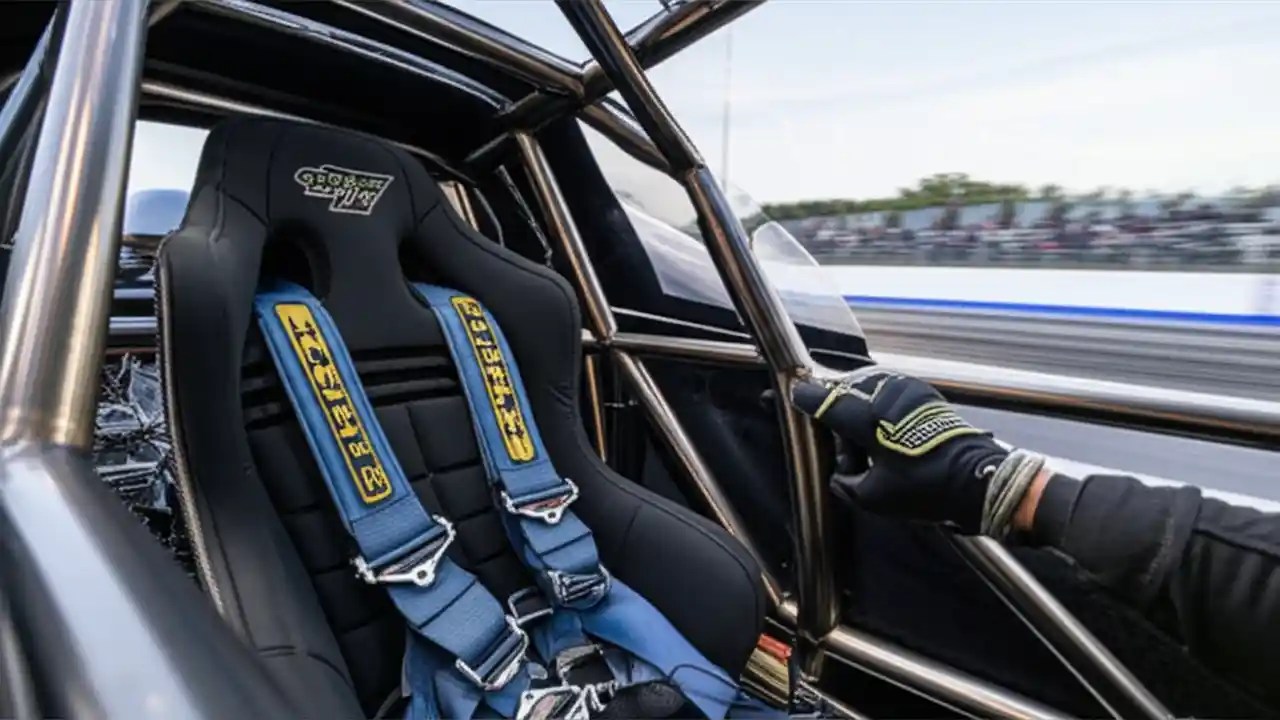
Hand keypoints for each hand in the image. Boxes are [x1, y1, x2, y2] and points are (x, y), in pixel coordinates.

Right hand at [792, 368, 1007, 533]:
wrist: (979, 480)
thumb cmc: (925, 488)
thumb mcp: (874, 497)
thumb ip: (846, 482)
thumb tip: (841, 476)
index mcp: (865, 415)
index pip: (824, 401)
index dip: (804, 399)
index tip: (789, 392)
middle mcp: (884, 393)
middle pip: (844, 395)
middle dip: (833, 413)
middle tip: (830, 438)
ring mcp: (906, 389)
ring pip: (867, 394)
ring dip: (858, 414)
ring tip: (863, 451)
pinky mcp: (924, 394)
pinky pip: (888, 396)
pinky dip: (879, 412)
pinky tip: (884, 440)